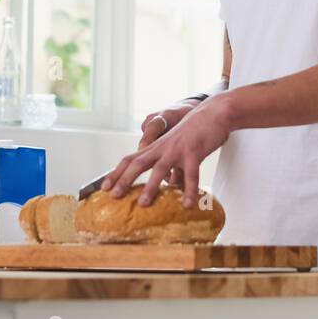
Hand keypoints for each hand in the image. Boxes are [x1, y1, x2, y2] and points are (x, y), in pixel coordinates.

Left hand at [105, 94, 233, 207]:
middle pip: (138, 163)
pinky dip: (189, 190)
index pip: (130, 159)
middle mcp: (162, 148)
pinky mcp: (194, 152)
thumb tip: (172, 186)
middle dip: (124, 180)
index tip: (104, 187)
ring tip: (143, 203)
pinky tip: (188, 205)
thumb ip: (173, 168)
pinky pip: (191, 174)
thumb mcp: (177, 148)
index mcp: (156, 147)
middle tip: (113, 196)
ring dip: (150, 186)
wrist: (213, 113)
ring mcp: (177, 150)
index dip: (116, 173)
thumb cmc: (194, 132)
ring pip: (160, 169)